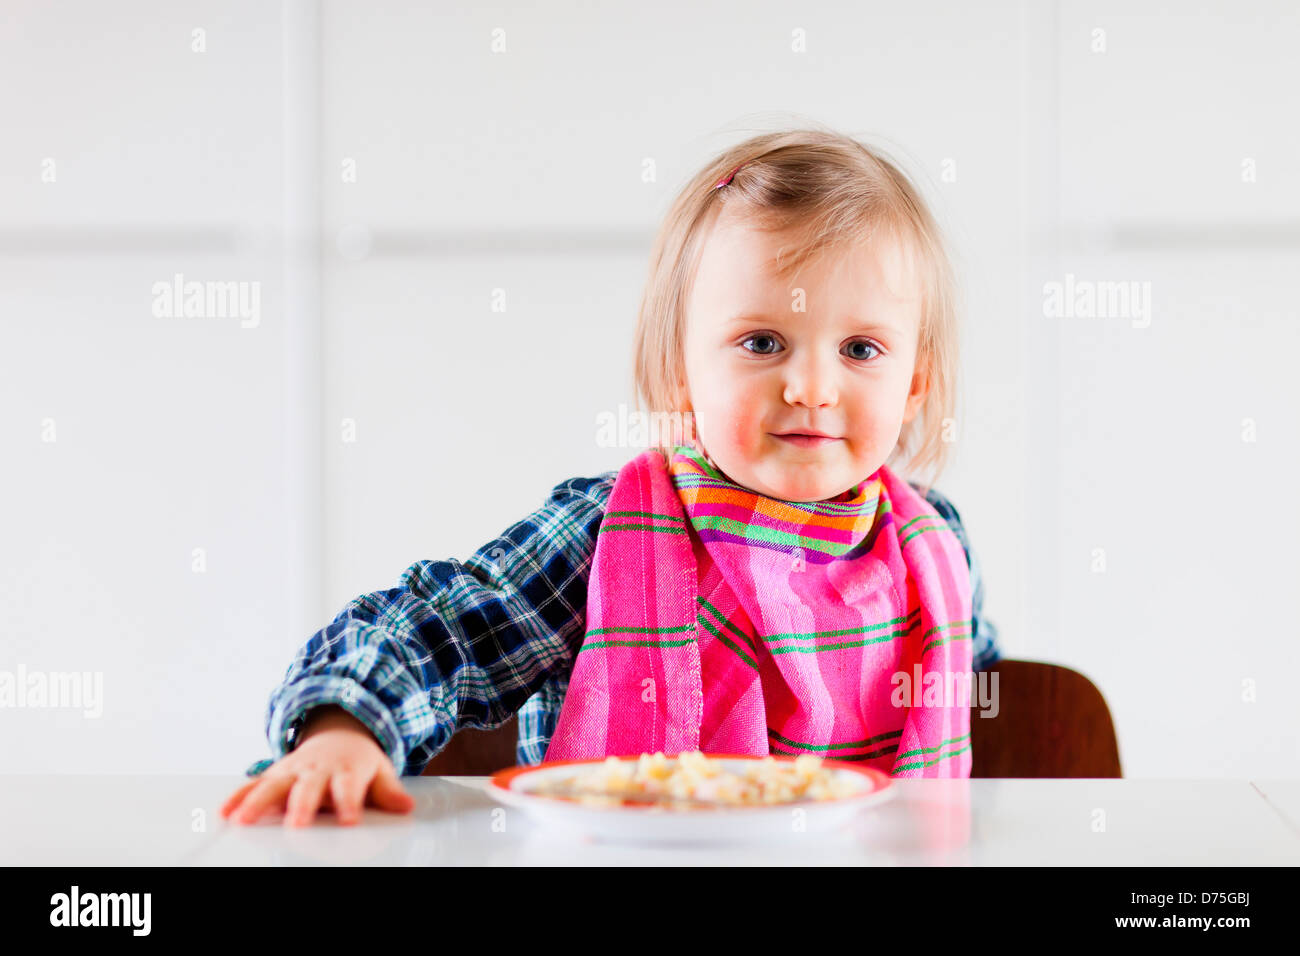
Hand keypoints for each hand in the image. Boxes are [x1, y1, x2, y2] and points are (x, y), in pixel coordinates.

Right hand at [220, 705, 415, 826]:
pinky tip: (225, 813)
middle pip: (308, 788)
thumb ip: (389, 791)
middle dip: (301, 805)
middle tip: (296, 824)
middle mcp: (316, 769)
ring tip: (244, 820)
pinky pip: (253, 785)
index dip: (349, 803)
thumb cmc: (358, 762)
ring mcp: (292, 771)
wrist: (339, 735)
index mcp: (346, 770)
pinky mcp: (274, 775)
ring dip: (258, 801)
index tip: (348, 821)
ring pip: (273, 785)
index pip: (348, 787)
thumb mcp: (380, 771)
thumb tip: (405, 806)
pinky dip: (238, 797)